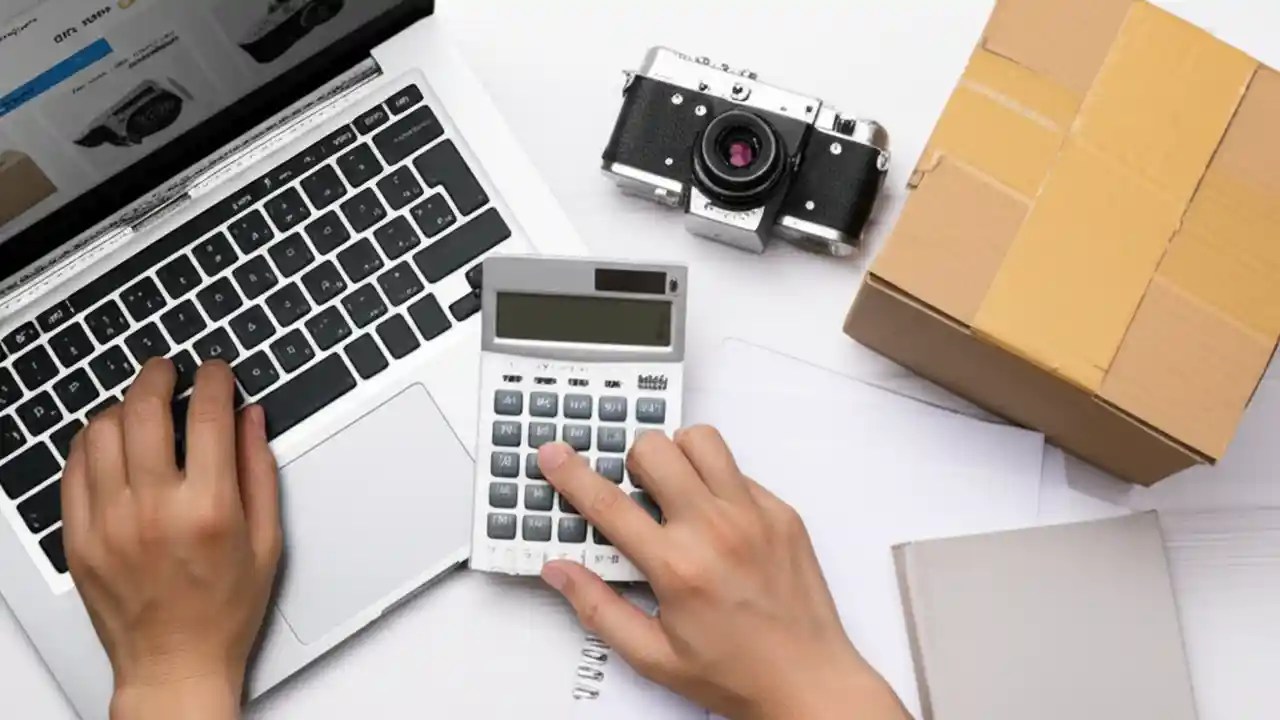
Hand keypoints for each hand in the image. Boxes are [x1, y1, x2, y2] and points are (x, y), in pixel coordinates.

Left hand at [61, 359, 282, 719]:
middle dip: (160, 377)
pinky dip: (91, 443)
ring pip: (102, 432)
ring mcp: (110, 522)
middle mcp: (155, 509)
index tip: (216, 372)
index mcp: (210, 508)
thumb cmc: (224, 610)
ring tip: (139, 406)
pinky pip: (73, 469)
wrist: (175, 663)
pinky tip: (110, 441)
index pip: (208, 415)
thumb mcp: (267, 540)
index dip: (214, 379)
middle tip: (169, 370)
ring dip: (123, 406)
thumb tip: (251, 417)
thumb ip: (259, 470)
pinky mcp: (80, 537)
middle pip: (146, 410)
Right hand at [537, 428, 908, 719]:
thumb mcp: (652, 655)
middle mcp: (716, 531)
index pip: (607, 503)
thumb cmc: (739, 672)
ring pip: (701, 440)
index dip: (571, 474)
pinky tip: (717, 517)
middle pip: (654, 449)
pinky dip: (718, 480)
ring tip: (676, 489)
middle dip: (632, 462)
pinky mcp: (782, 512)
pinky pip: (739, 469)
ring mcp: (754, 515)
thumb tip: (560, 572)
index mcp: (677, 567)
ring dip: (678, 455)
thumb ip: (598, 607)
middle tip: (637, 492)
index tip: (554, 456)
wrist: (808, 680)